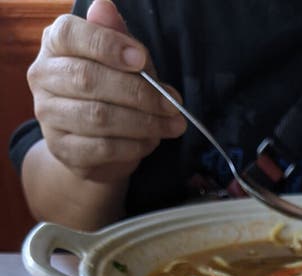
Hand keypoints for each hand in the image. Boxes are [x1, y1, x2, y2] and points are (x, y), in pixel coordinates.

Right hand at [27, 0, 185, 182]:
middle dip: (138, 92)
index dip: (106, 45)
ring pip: (98, 116)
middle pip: (88, 79)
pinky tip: (151, 141)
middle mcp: (43, 76)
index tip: (141, 60)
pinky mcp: (63, 149)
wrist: (94, 146)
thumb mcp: (120, 60)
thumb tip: (105, 6)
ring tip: (172, 125)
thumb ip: (116, 36)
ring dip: (143, 122)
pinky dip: (133, 145)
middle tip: (172, 104)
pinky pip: (102, 147)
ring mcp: (49, 115)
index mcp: (54, 44)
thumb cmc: (110, 92)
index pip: (69, 34)